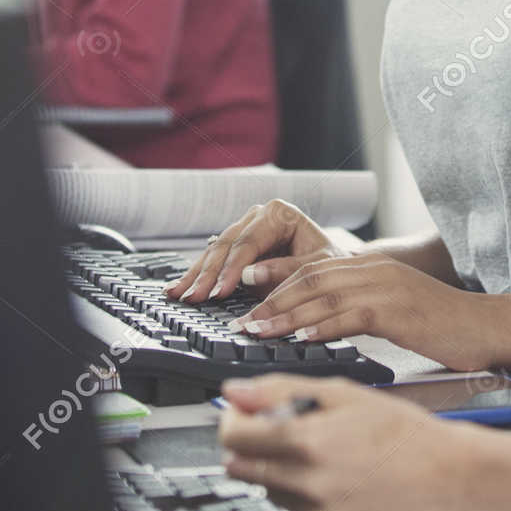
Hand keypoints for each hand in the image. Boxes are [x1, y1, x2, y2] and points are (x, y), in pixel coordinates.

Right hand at [166, 199, 354, 302]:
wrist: (333, 270)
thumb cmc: (328, 267)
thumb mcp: (315, 269)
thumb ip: (284, 271)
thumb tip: (249, 275)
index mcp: (280, 213)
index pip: (249, 242)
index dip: (232, 269)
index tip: (221, 291)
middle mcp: (259, 216)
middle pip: (227, 246)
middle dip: (208, 274)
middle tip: (194, 297)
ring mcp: (245, 229)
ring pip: (215, 252)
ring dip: (196, 276)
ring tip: (177, 294)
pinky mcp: (237, 246)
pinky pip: (214, 260)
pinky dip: (198, 276)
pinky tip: (179, 287)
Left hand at [219, 374, 479, 510]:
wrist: (447, 482)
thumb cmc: (406, 436)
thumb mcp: (346, 395)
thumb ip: (283, 390)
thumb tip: (236, 391)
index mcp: (305, 442)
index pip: (233, 435)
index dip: (234, 418)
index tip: (245, 411)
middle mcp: (304, 484)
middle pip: (241, 466)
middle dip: (251, 444)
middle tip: (280, 427)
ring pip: (267, 488)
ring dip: (277, 468)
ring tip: (321, 451)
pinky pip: (293, 509)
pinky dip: (302, 491)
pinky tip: (335, 475)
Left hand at [232, 253, 510, 373]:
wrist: (489, 326)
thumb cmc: (445, 326)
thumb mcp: (396, 311)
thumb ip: (360, 310)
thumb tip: (320, 327)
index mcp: (372, 267)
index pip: (313, 268)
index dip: (277, 282)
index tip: (247, 298)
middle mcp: (375, 268)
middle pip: (309, 277)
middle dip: (271, 299)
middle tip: (242, 322)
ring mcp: (386, 285)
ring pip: (322, 294)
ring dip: (285, 315)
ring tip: (258, 332)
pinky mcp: (397, 307)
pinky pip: (350, 314)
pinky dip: (321, 326)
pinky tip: (301, 338)